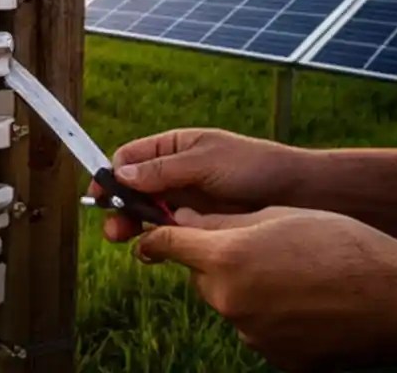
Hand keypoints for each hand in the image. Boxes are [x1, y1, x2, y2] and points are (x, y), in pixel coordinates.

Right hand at [88, 128, 313, 241]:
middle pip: (131, 189)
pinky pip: (167, 231)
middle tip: (113, 226)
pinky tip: (151, 248)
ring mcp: (185, 200)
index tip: (99, 193)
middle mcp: (174, 173)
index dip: (111, 175)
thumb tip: (121, 174)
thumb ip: (163, 170)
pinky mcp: (197, 224)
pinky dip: (155, 238)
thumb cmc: (254, 167)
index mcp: (173, 147)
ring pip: (145, 212)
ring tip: (126, 238)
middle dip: (117, 205)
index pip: (129, 158)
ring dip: (132, 223)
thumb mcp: (205, 162)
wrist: (297, 194)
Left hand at [137, 206, 396, 372]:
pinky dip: (274, 318)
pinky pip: (260, 331)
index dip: (155, 238)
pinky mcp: (276, 358)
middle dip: (219, 263)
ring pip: (232, 304)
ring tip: (298, 278)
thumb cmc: (343, 245)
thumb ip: (222, 220)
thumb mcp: (279, 215)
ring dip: (249, 291)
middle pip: (203, 277)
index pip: (168, 245)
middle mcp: (230, 300)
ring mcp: (252, 334)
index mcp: (226, 258)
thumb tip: (180, 218)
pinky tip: (309, 305)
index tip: (147, 239)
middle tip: (264, 250)